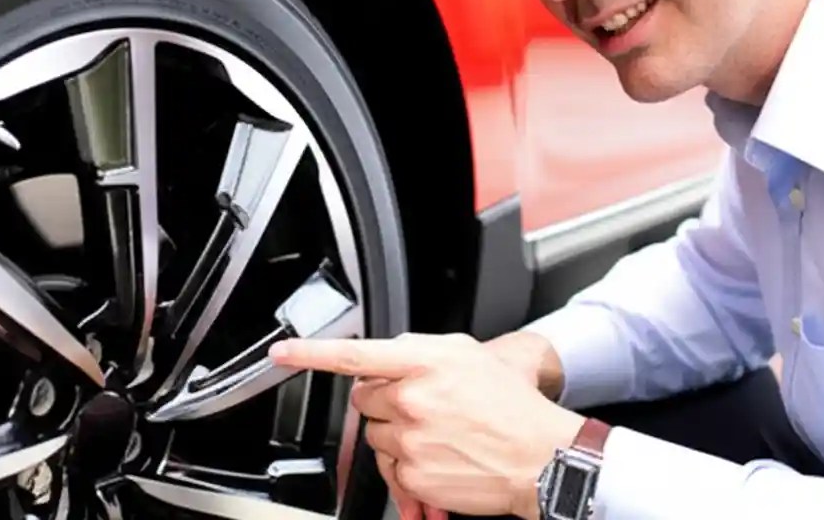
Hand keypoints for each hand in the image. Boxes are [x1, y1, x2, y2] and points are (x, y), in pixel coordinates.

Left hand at [269, 332, 586, 519]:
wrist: (541, 456)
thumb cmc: (511, 406)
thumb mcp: (468, 356)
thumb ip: (421, 350)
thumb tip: (387, 356)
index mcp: (424, 363)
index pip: (354, 354)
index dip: (310, 352)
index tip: (282, 352)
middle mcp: (412, 399)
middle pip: (363, 398)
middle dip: (383, 400)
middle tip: (419, 406)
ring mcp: (410, 439)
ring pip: (374, 435)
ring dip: (396, 434)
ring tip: (438, 434)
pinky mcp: (413, 474)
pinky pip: (389, 468)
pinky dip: (407, 466)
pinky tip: (439, 457)